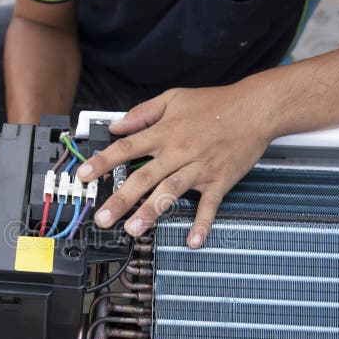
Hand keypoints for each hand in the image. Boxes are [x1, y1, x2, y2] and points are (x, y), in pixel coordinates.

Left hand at [76, 81, 275, 247]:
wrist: (255, 108)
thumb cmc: (215, 103)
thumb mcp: (173, 98)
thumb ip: (143, 112)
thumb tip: (117, 125)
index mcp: (164, 132)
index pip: (126, 148)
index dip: (102, 162)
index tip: (84, 176)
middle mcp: (178, 152)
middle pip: (143, 177)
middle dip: (120, 199)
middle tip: (103, 218)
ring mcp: (199, 168)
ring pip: (170, 192)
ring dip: (151, 212)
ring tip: (134, 230)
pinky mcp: (219, 180)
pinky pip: (209, 206)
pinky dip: (201, 224)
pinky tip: (192, 240)